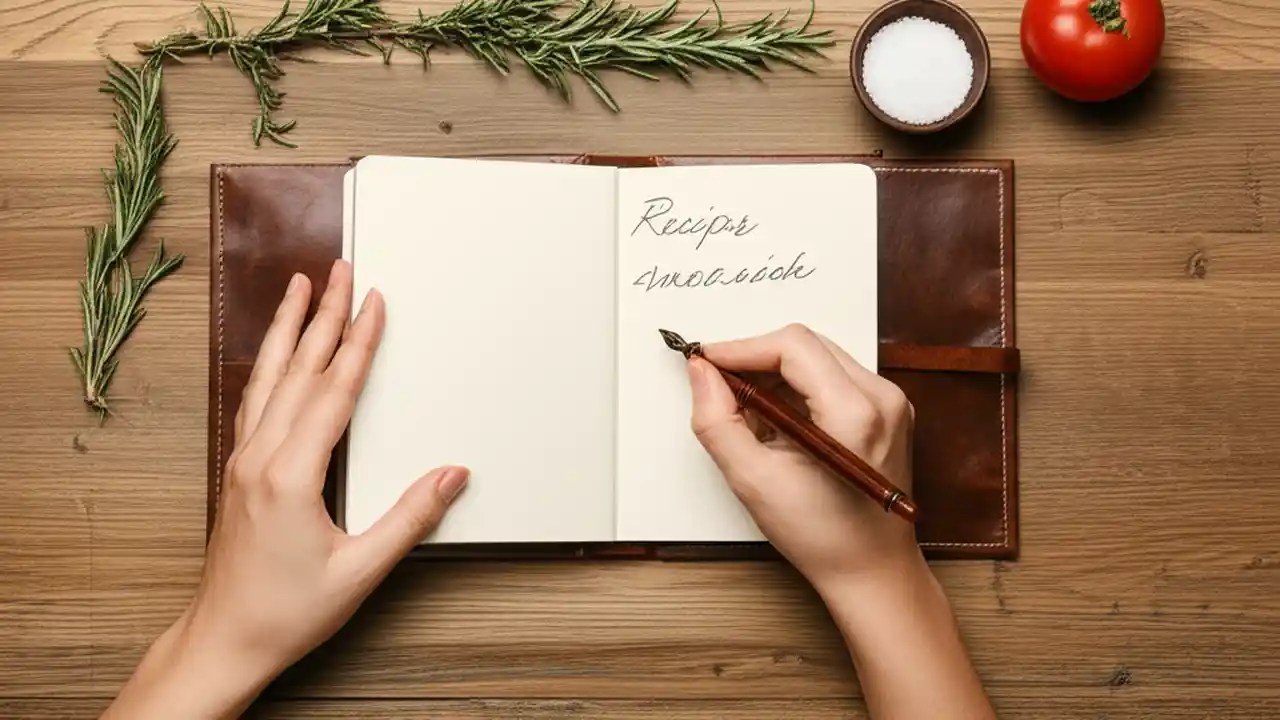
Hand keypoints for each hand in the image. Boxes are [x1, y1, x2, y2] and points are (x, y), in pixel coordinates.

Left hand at [103, 260, 468, 718]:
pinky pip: (255, 401)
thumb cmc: (286, 612)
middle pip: (298, 370)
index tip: (372, 303)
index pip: (333, 392)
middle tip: (338, 271)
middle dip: (322, 315)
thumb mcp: (361, 570)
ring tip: (297, 289)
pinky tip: (277, 354)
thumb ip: (410, 518)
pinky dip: (270, 365)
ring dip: (287, 330)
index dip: (357, 344)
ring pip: (268, 378)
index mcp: (290, 476)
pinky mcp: (238, 472)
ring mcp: (242, 462)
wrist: (225, 641)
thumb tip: (453, 475)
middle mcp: (260, 459)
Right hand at [684, 323, 917, 591]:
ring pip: (818, 358)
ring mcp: (890, 403)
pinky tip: (778, 423)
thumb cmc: (823, 537)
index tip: (707, 363)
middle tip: (720, 388)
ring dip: (775, 376)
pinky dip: (798, 389)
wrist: (872, 571)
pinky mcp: (887, 410)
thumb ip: (718, 421)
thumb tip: (701, 373)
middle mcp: (881, 398)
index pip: (791, 346)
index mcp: (855, 413)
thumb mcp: (753, 480)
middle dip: (756, 361)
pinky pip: (834, 377)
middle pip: (805, 346)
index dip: (741, 348)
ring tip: (749, 415)